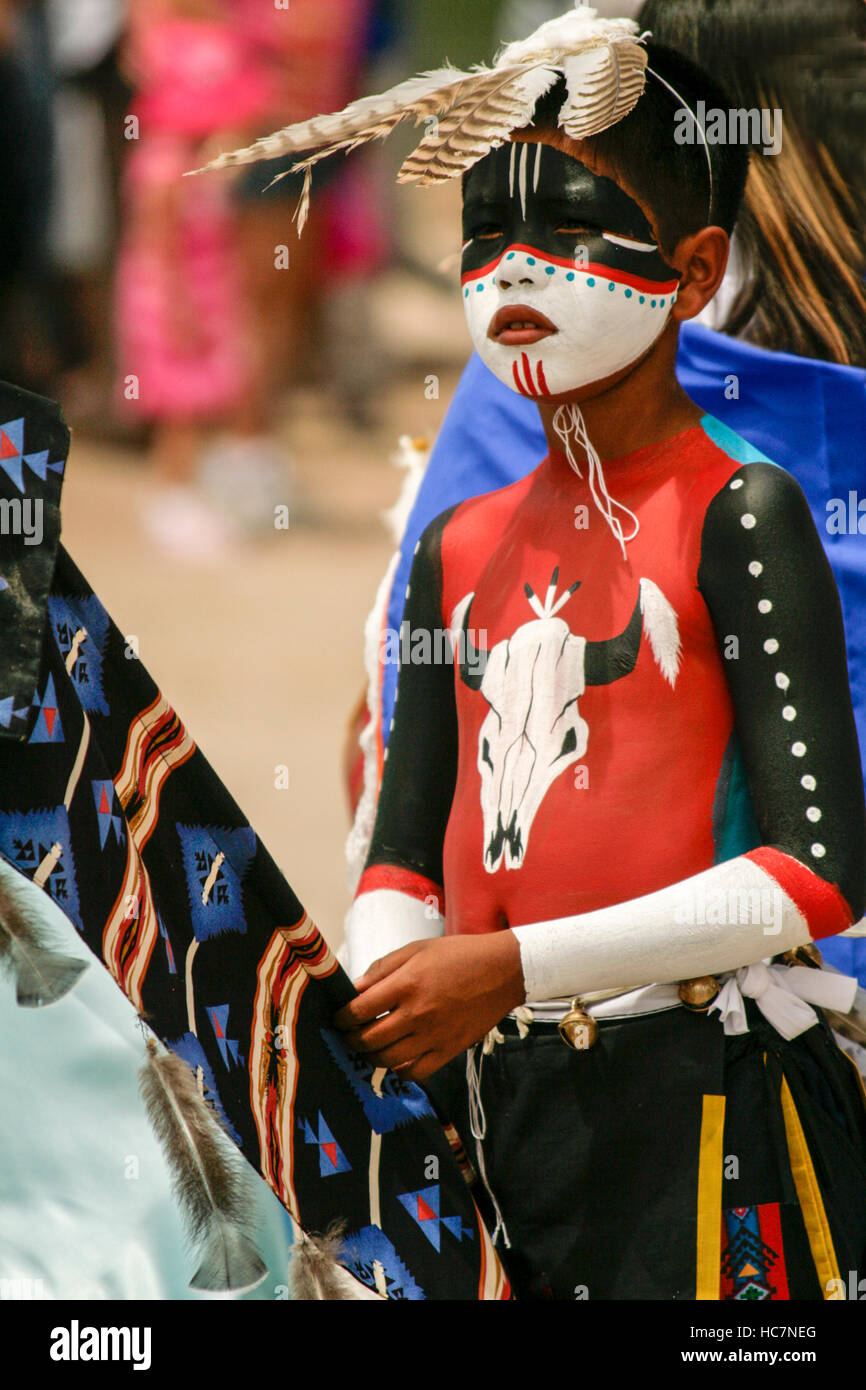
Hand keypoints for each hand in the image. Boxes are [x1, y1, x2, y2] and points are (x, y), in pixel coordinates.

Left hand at [334, 933, 524, 1081]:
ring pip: (387, 1059)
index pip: (359, 1010)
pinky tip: (396, 1058)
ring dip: (371, 1055)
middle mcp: (417, 1013)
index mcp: (406, 984)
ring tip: (368, 1046)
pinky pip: (415, 1072)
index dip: (342, 1017)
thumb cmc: (458, 955)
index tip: (338, 1018)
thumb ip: (383, 968)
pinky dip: (399, 1070)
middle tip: (348, 1034)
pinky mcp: (449, 1050)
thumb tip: (355, 988)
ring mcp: (434, 1036)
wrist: (502, 971)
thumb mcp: (417, 949)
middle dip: (351, 1039)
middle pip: (369, 1039)